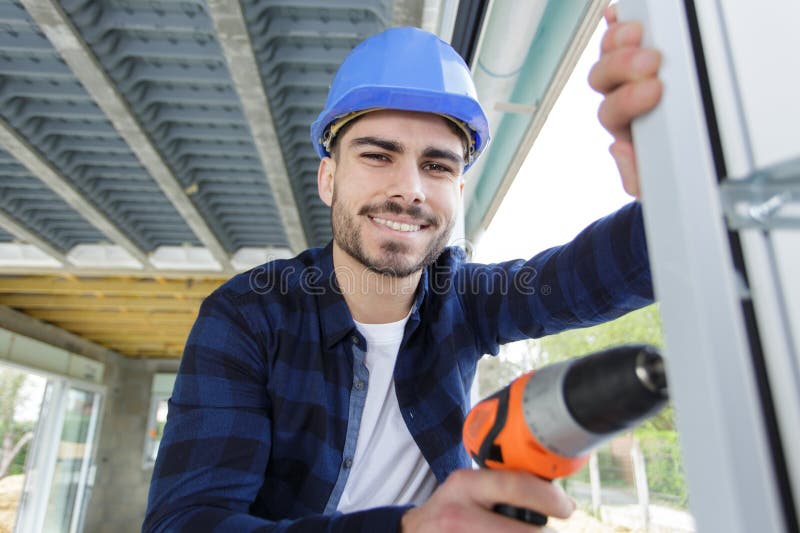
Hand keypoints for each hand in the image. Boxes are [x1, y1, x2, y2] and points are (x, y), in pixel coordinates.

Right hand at [400, 469, 574, 531]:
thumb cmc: (450, 508)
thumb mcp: (468, 487)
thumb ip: (502, 486)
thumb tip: (557, 498)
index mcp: (464, 485)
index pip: (514, 485)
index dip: (549, 498)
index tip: (566, 506)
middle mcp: (458, 516)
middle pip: (523, 532)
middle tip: (550, 531)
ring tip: (524, 531)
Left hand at [589, 5, 662, 198]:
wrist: (676, 179)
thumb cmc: (668, 178)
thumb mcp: (654, 189)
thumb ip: (636, 178)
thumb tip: (619, 149)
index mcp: (625, 132)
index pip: (613, 114)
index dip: (627, 101)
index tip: (653, 91)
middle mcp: (621, 106)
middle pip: (604, 81)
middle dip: (624, 68)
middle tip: (650, 62)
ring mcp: (627, 83)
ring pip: (609, 58)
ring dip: (619, 43)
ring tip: (637, 33)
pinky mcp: (639, 61)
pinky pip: (619, 41)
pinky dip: (617, 25)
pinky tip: (618, 15)